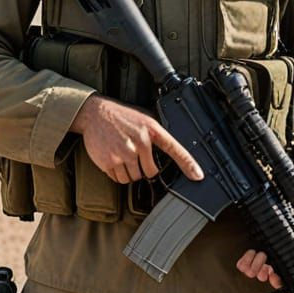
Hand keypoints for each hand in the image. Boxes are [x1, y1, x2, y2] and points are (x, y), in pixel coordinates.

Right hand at [71, 94, 202, 184]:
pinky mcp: (109, 161)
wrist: (95, 113)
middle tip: (134, 156)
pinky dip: (117, 174)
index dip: (188, 164)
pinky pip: (119, 179)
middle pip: (150, 172)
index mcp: (151, 130)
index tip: (198, 176)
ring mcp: (124, 153)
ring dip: (130, 172)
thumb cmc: (121, 117)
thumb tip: (168, 153)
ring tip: (122, 155)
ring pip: (134, 178)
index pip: (175, 149)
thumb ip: (155, 135)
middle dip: (143, 168)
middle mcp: (140, 142)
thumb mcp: (144, 119)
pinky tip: (113, 159)